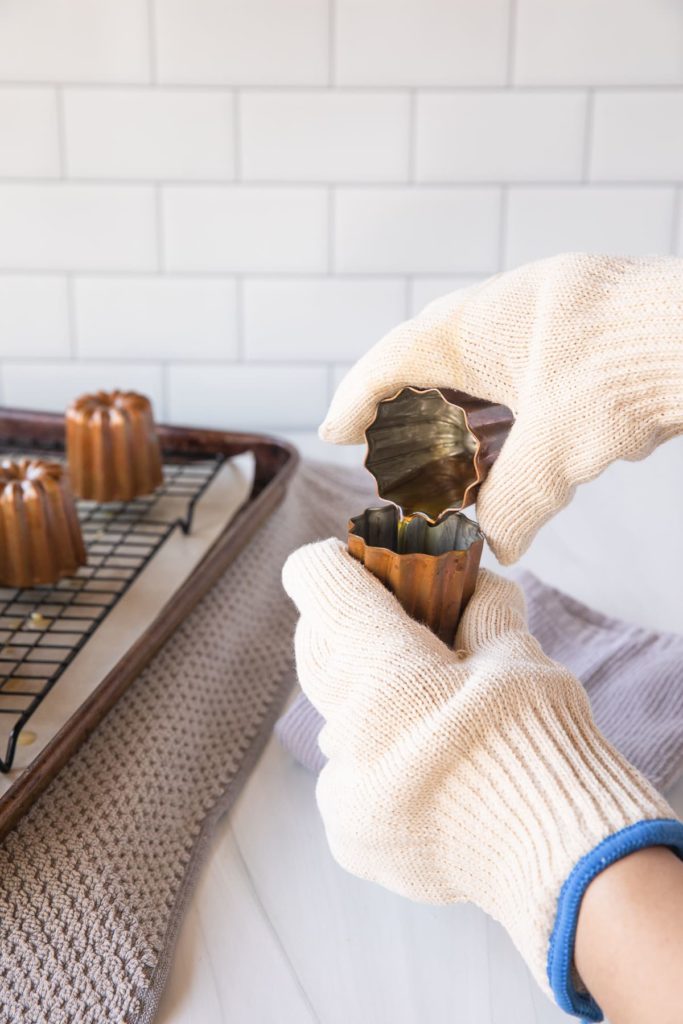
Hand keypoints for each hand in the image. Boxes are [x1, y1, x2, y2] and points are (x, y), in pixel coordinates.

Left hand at [282, 538, 680, 1018]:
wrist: (557, 859)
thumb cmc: (542, 742)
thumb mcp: (519, 656)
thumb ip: (483, 609)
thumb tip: (471, 576)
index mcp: (388, 671)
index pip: (322, 586)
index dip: (330, 565)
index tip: (343, 562)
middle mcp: (348, 728)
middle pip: (317, 649)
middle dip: (345, 629)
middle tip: (386, 627)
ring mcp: (344, 786)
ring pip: (335, 715)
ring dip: (366, 700)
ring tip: (422, 710)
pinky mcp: (349, 832)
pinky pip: (347, 775)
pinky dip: (375, 762)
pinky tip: (422, 771)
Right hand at [320, 253, 682, 563]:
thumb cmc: (621, 372)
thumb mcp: (556, 451)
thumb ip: (516, 503)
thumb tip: (496, 545)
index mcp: (479, 324)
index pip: (395, 358)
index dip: (358, 398)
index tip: (334, 432)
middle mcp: (507, 310)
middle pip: (432, 356)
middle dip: (404, 403)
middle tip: (381, 442)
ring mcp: (549, 316)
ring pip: (480, 362)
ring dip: (456, 407)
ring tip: (440, 450)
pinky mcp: (584, 332)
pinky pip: (520, 368)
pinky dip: (502, 407)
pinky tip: (507, 440)